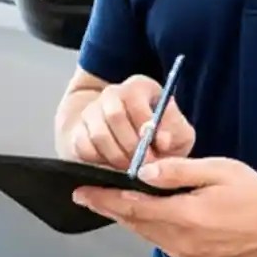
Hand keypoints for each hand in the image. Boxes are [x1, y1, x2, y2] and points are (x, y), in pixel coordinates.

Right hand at [69, 75, 195, 169]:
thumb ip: (175, 133)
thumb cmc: (161, 138)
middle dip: (131, 145)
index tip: (159, 147)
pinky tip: (113, 167)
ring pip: (98, 133)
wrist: (135, 145)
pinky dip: (99, 161)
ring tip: (131, 169)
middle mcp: (112, 93)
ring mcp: (92, 111)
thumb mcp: (178, 132)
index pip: (134, 96)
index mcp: (139, 87)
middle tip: (144, 165)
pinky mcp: (77, 131)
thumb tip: (163, 140)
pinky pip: (83, 146)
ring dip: (116, 156)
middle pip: (114, 115)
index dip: (146, 123)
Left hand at [72, 157, 256, 256]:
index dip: (103, 199)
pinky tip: (152, 214)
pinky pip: (164, 244)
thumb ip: (176, 170)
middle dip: (111, 207)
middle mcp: (182, 243)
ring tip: (116, 200)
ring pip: (148, 235)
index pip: (131, 207)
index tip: (81, 192)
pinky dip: (153, 228)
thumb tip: (143, 170)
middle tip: (90, 193)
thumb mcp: (216, 170)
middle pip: (135, 223)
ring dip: (132, 218)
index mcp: (185, 217)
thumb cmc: (254, 194)